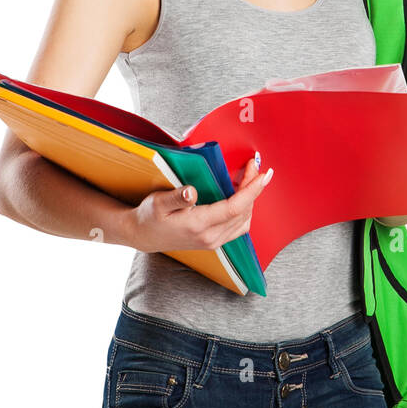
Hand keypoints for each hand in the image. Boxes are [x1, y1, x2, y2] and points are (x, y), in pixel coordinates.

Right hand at [129, 155, 272, 253]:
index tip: (263, 174)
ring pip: (244, 220)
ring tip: (249, 177)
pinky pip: (239, 226)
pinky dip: (245, 209)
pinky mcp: (214, 241)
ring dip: (251, 198)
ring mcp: (214, 241)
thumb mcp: (156, 203)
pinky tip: (241, 194)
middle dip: (253, 187)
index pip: (234, 207)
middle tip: (253, 166)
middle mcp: (210, 237)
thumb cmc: (149, 217)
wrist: (143, 237)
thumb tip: (191, 192)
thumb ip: (175, 197)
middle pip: (243, 211)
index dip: (251, 190)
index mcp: (198, 225)